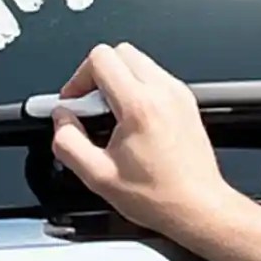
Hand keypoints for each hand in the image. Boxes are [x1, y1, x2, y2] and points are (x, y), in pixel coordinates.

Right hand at [50, 42, 240, 238]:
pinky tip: (130, 119)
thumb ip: (68, 143)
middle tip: (89, 105)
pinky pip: (154, 77)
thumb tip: (60, 120)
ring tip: (110, 114)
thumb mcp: (98, 176)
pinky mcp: (186, 101)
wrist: (199, 208)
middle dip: (97, 74)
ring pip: (138, 61)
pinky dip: (137, 87)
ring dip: (118, 79)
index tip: (74, 102)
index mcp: (140, 106)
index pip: (101, 59)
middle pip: (119, 52)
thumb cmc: (160, 196)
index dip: (78, 78)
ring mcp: (178, 94)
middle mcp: (163, 92)